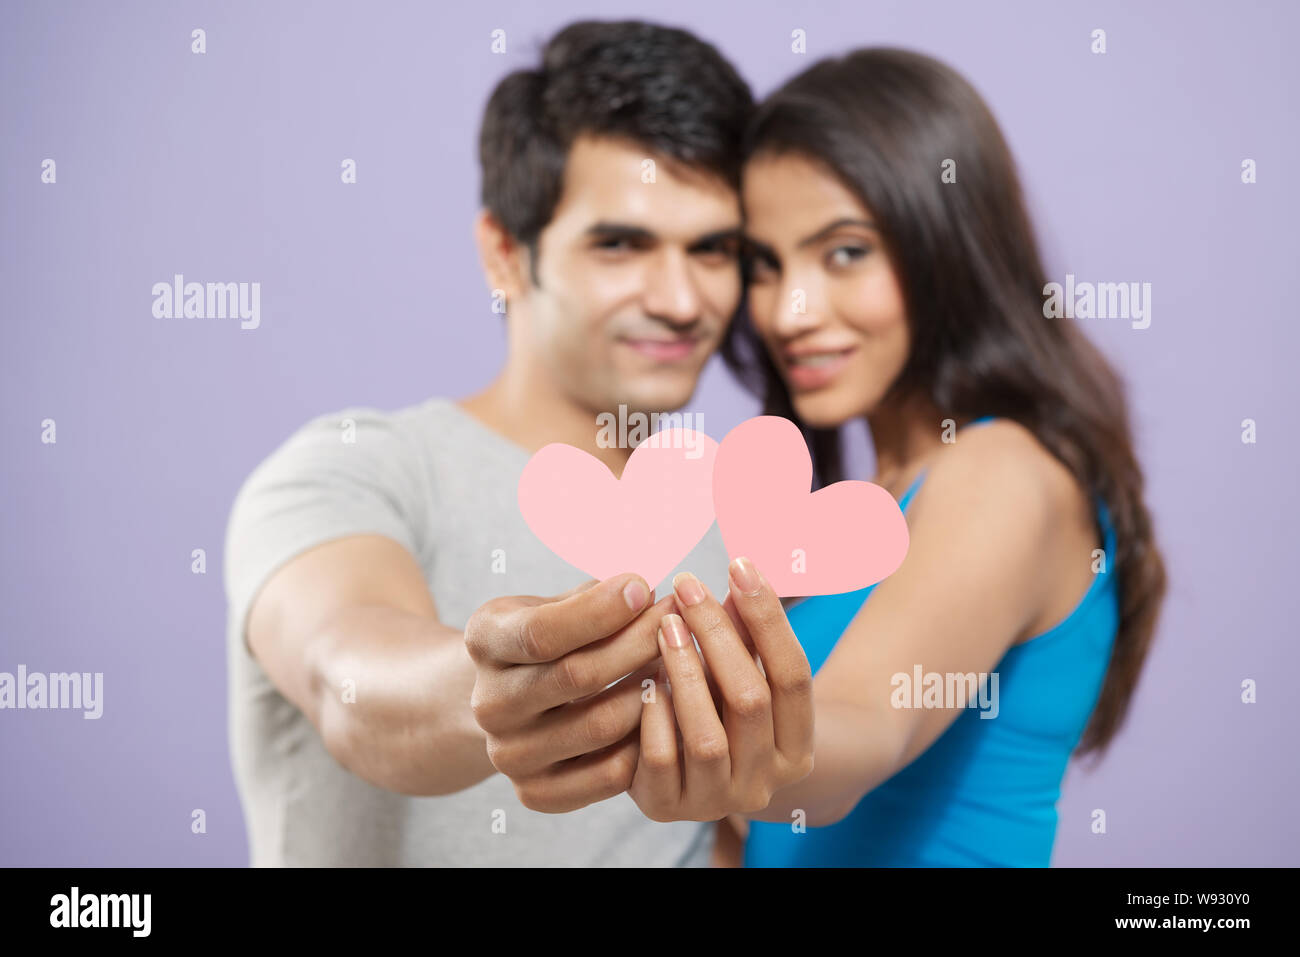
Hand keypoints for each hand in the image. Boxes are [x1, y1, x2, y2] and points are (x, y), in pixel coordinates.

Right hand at [463, 574, 673, 812]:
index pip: (543, 631)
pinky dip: (646, 742)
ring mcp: (508, 755)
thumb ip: (592, 597)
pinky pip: (609, 774)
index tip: (644, 587)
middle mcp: (489, 703)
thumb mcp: (551, 604)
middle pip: (578, 676)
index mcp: (484, 640)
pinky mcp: (535, 793)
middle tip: (679, 623)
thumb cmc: (546, 638)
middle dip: (640, 644)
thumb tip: (646, 590)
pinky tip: (662, 711)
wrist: (507, 702)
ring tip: (678, 665)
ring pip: (601, 725)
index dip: (600, 610)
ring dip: (651, 691)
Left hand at [628, 558, 813, 821]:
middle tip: (687, 587)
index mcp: (798, 745)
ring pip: (706, 736)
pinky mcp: (668, 808)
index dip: (768, 617)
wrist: (698, 782)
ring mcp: (717, 800)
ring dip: (684, 672)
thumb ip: (746, 633)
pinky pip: (659, 758)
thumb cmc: (722, 710)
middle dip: (717, 635)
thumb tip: (743, 569)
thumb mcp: (745, 674)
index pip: (794, 674)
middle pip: (750, 699)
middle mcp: (766, 781)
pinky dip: (652, 713)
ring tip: (665, 626)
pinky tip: (643, 677)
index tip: (739, 564)